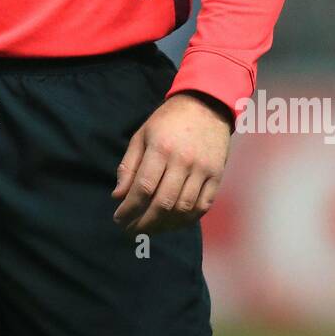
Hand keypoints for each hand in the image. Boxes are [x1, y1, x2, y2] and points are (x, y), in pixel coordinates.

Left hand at [111, 92, 230, 234]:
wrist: (206, 106)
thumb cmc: (168, 121)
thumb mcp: (141, 136)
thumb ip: (128, 166)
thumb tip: (118, 196)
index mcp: (161, 148)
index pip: (143, 188)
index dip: (129, 209)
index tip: (119, 219)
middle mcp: (183, 161)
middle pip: (163, 203)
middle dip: (144, 223)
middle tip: (131, 229)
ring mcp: (203, 170)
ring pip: (183, 209)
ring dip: (164, 225)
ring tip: (150, 228)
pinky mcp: (217, 176)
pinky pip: (202, 207)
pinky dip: (187, 220)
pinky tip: (172, 223)